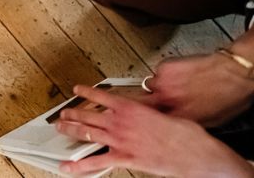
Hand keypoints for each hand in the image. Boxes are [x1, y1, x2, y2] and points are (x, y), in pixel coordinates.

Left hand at [57, 85, 253, 176]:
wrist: (196, 153)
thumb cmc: (186, 134)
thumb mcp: (165, 113)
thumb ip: (148, 112)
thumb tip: (144, 112)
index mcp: (132, 108)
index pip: (102, 96)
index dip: (87, 93)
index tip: (78, 90)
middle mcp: (122, 122)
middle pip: (89, 116)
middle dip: (73, 114)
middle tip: (63, 113)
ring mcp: (121, 140)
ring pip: (87, 134)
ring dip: (70, 131)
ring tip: (60, 129)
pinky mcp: (125, 158)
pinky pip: (97, 162)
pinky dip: (79, 165)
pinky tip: (67, 166)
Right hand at [146, 51, 253, 126]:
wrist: (235, 71)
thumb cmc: (230, 95)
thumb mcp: (211, 121)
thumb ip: (187, 124)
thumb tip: (176, 126)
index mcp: (177, 116)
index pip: (150, 121)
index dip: (150, 120)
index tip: (150, 118)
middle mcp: (166, 99)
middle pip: (142, 102)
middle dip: (148, 103)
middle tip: (156, 102)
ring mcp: (163, 81)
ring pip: (149, 85)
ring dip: (159, 87)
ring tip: (174, 87)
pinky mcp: (165, 65)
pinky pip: (158, 71)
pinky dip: (166, 73)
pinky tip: (181, 75)